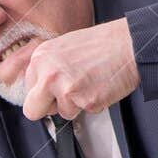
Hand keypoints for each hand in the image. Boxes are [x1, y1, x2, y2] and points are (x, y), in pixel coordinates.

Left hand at [21, 17, 139, 121]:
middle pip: (32, 111)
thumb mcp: (62, 48)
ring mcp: (66, 89)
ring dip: (76, 104)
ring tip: (89, 83)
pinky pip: (83, 113)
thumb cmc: (101, 45)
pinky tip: (99, 86)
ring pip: (61, 114)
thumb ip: (46, 69)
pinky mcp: (84, 101)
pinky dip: (93, 104)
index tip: (57, 87)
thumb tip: (38, 91)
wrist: (129, 44)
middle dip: (49, 108)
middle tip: (66, 96)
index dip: (44, 92)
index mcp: (40, 58)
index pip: (28, 91)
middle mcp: (48, 74)